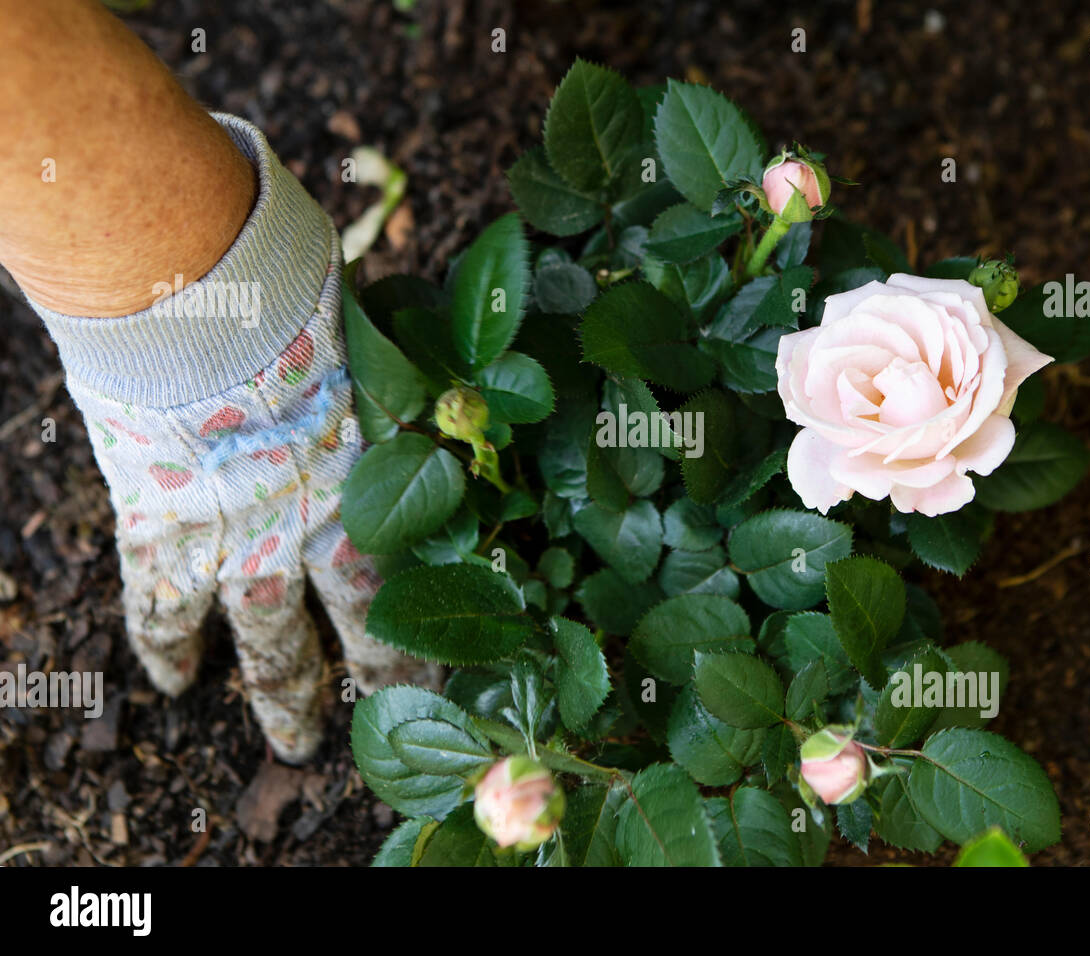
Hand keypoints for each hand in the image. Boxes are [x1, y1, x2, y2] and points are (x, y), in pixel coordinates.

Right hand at [69, 250, 439, 762]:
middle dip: (372, 682)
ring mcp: (231, 528)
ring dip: (281, 692)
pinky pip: (157, 597)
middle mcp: (308, 520)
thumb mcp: (372, 342)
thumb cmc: (293, 293)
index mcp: (368, 478)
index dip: (429, 634)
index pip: (415, 577)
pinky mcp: (156, 516)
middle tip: (391, 725)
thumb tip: (446, 397)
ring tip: (295, 742)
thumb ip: (398, 390)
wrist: (188, 283)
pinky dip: (161, 640)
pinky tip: (171, 680)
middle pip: (353, 624)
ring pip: (263, 634)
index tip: (451, 677)